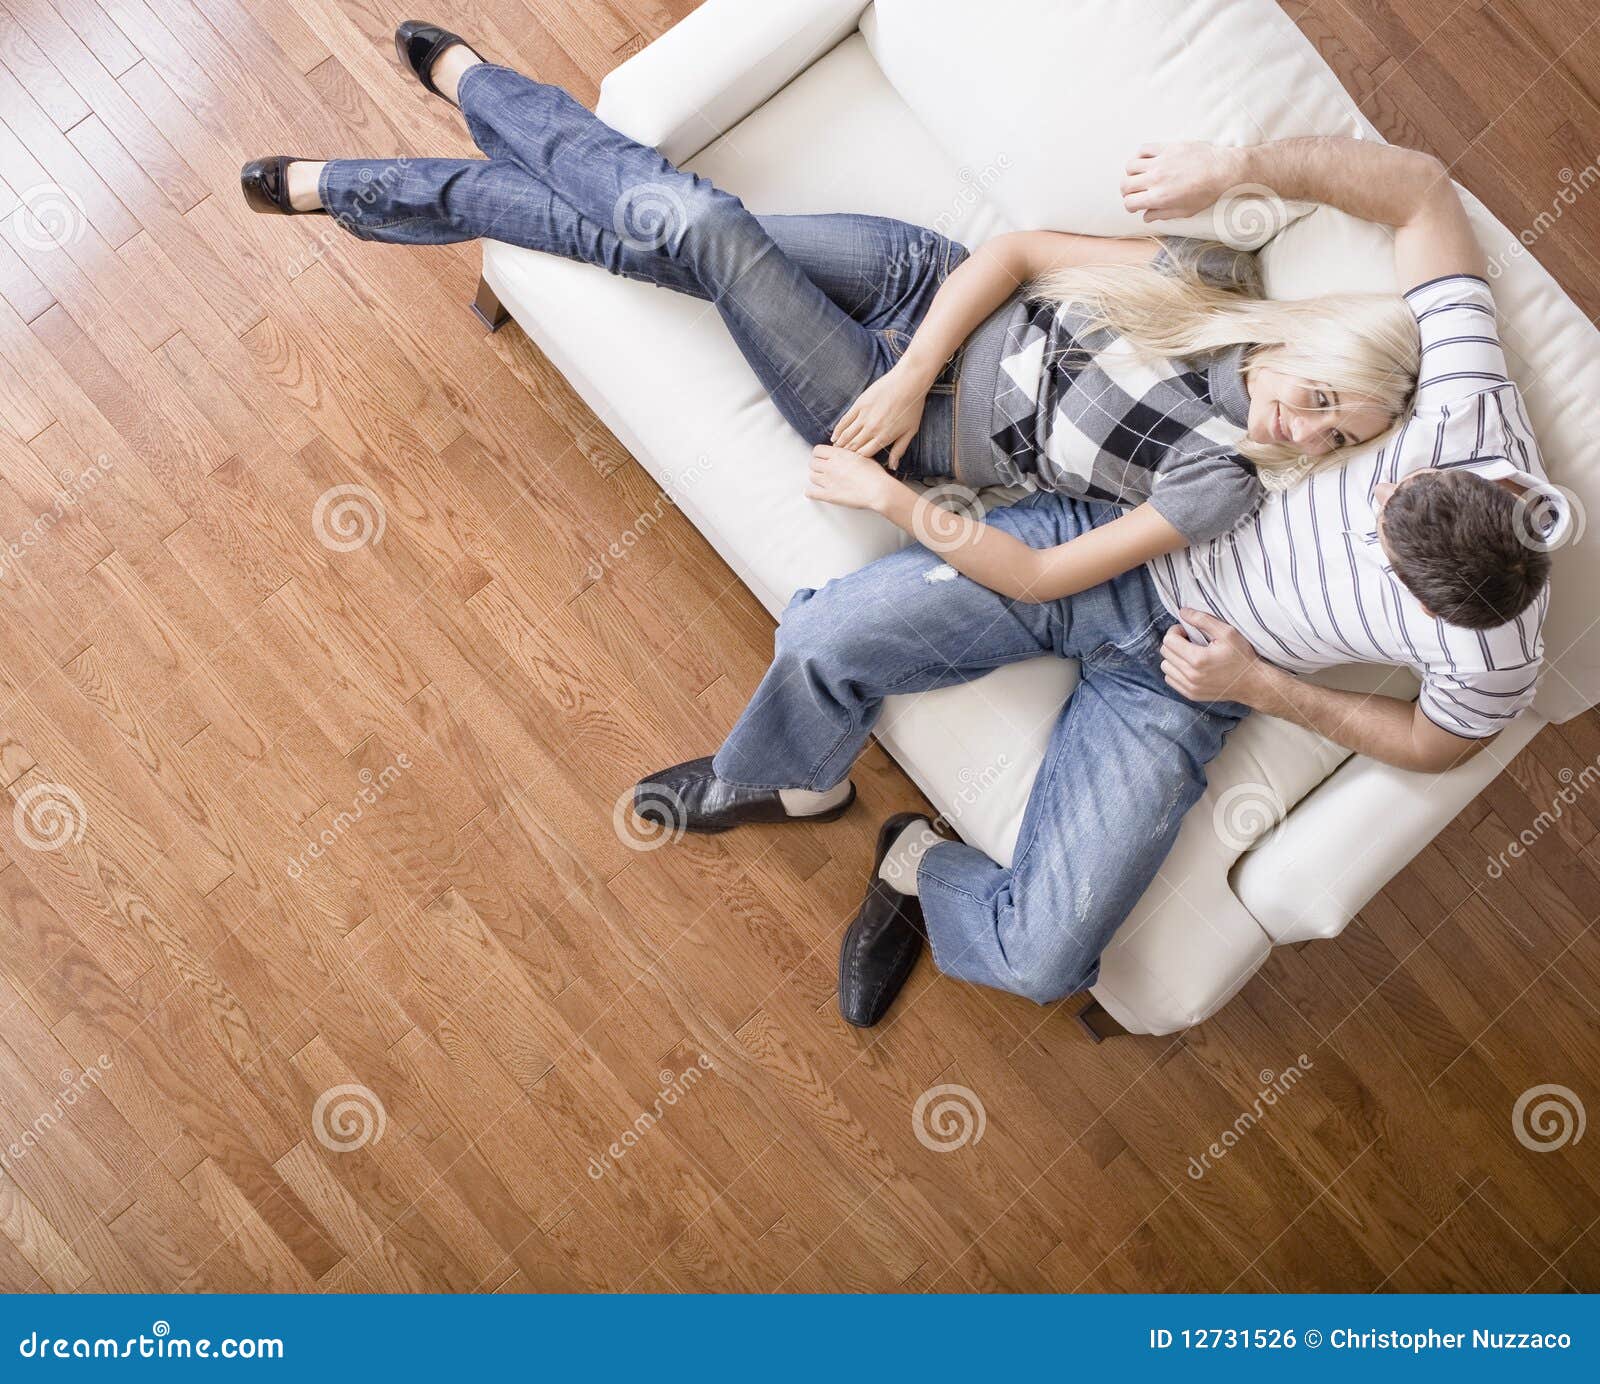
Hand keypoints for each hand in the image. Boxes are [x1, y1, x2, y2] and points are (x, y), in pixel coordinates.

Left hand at [805, 444, 900, 511]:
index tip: (823, 458)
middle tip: (823, 469)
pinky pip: (811, 493)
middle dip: (817, 466)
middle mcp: (830, 466)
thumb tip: (843, 453)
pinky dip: (810, 492)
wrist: (878, 490)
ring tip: (823, 480)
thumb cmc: (875, 474)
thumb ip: (848, 454)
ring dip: (816, 477)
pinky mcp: (829, 495)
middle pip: (812, 463)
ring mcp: (828, 481)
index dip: (820, 454)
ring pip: (812, 476)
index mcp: (838, 454)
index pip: (817, 450)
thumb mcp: (862, 455)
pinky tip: (811, 492)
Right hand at [831, 361, 930, 468]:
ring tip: (835, 450)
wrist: (909, 382)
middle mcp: (872, 429)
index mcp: (884, 438)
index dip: (857, 461)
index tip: (852, 464)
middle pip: (853, 446)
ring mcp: (864, 416)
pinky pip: (845, 420)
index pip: (864, 455)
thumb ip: (899, 450)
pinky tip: (834, 436)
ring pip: (847, 435)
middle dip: (846, 454)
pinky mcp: (859, 404)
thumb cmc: (912, 407)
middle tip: (840, 460)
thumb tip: (893, 466)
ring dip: (840, 444)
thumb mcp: (910, 431)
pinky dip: (838, 430)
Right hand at [1121, 142, 1246, 222]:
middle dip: (1127, 191)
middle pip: (1125, 184)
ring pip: (1130, 166)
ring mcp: (1160, 162)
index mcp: (1159, 197)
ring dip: (1131, 173)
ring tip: (1139, 176)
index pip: (1129, 202)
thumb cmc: (1207, 192)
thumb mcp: (1184, 211)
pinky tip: (1146, 161)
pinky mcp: (1167, 148)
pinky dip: (1140, 155)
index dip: (1130, 206)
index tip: (1135, 205)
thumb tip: (1147, 216)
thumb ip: (1162, 214)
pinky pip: (1144, 149)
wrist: (1223, 170)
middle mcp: (1155, 179)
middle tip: (1134, 192)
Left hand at [1160, 609, 1263, 703]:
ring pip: (1165, 667)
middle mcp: (1191, 676)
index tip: (1187, 631)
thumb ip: (1202, 620)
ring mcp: (1190, 688)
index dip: (1176, 631)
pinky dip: (1176, 671)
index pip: (1169, 640)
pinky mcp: (1191, 695)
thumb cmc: (1241, 656)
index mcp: (1198, 659)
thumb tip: (1182, 612)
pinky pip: (1170, 680)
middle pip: (1165, 652)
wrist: (1253, 682)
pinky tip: (1190, 666)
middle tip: (1189, 641)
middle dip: (1174, 642)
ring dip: (1173, 657)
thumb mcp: (1226, 632)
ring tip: (1189, 654)